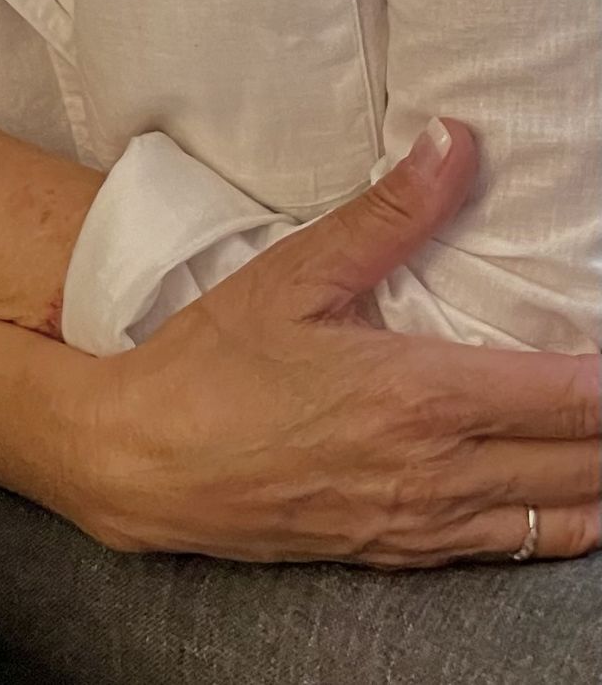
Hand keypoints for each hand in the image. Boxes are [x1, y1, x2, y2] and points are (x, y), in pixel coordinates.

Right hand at [64, 121, 601, 565]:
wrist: (142, 460)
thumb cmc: (210, 364)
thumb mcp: (292, 274)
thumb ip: (388, 215)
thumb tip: (455, 144)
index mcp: (424, 397)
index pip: (577, 397)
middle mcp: (441, 472)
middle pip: (589, 464)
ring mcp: (426, 524)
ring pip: (567, 519)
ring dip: (598, 477)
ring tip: (599, 434)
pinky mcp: (402, 554)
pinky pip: (513, 548)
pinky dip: (559, 520)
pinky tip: (553, 489)